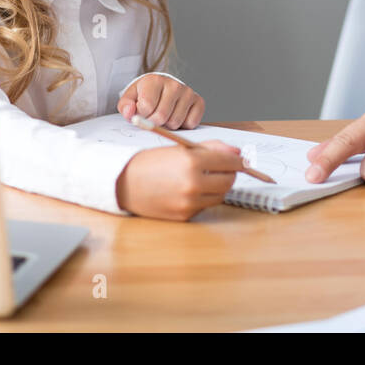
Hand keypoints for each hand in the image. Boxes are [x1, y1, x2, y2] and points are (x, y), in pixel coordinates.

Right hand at [115, 142, 243, 220]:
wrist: (123, 183)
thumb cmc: (151, 162)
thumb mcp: (181, 148)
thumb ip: (212, 148)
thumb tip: (238, 154)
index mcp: (192, 162)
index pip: (230, 163)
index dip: (238, 161)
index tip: (241, 160)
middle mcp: (193, 184)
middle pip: (229, 181)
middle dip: (228, 174)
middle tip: (220, 168)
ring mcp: (189, 203)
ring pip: (220, 195)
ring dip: (217, 186)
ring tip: (201, 178)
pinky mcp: (185, 216)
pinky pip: (205, 206)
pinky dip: (203, 198)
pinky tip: (189, 190)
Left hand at [117, 74, 203, 128]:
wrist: (162, 89)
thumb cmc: (145, 95)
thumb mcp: (130, 98)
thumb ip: (125, 106)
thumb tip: (130, 112)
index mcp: (154, 80)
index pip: (146, 107)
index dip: (141, 116)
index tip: (141, 112)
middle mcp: (173, 84)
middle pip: (161, 116)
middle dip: (154, 122)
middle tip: (153, 117)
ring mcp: (188, 92)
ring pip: (175, 122)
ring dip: (168, 125)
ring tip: (165, 115)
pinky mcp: (199, 101)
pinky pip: (191, 123)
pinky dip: (183, 125)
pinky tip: (177, 115)